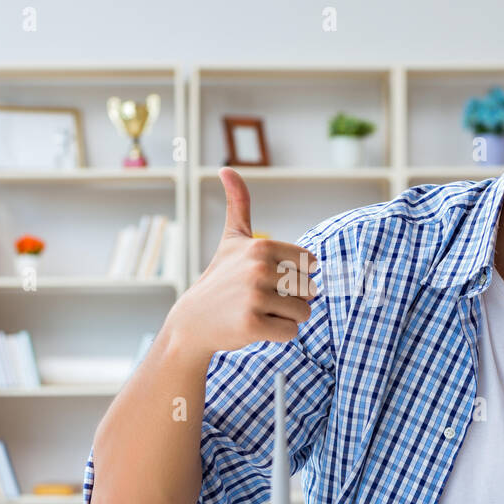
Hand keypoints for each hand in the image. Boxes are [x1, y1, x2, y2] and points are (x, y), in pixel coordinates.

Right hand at [165, 167, 319, 358]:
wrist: (192, 322)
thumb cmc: (220, 279)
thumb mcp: (231, 240)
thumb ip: (238, 204)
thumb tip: (226, 168)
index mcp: (261, 246)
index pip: (310, 265)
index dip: (295, 276)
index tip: (268, 278)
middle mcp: (258, 269)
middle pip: (310, 290)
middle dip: (292, 299)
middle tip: (260, 300)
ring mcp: (255, 297)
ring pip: (303, 313)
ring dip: (286, 318)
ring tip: (258, 312)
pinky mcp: (252, 324)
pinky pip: (291, 333)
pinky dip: (278, 335)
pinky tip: (254, 328)